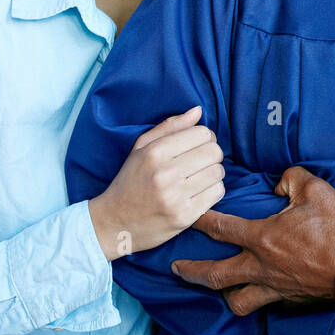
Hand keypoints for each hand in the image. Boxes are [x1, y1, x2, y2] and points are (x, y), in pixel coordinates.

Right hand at [88, 107, 224, 260]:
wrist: (116, 223)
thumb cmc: (130, 181)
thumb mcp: (141, 149)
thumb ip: (170, 126)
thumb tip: (198, 110)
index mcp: (154, 153)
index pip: (202, 133)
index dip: (205, 137)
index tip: (196, 145)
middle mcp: (165, 174)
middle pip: (214, 152)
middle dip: (212, 154)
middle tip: (200, 161)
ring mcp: (175, 197)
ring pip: (218, 172)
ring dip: (213, 173)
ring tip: (198, 177)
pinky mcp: (184, 216)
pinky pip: (217, 193)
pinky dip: (212, 190)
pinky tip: (198, 192)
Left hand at [171, 166, 334, 315]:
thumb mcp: (316, 189)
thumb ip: (291, 179)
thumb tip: (280, 184)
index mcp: (263, 238)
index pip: (220, 228)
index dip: (200, 221)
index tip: (186, 218)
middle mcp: (262, 267)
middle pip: (215, 274)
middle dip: (191, 272)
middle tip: (176, 269)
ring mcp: (276, 288)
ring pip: (237, 300)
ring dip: (223, 294)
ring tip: (218, 289)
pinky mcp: (292, 300)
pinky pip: (265, 304)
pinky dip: (256, 299)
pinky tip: (258, 293)